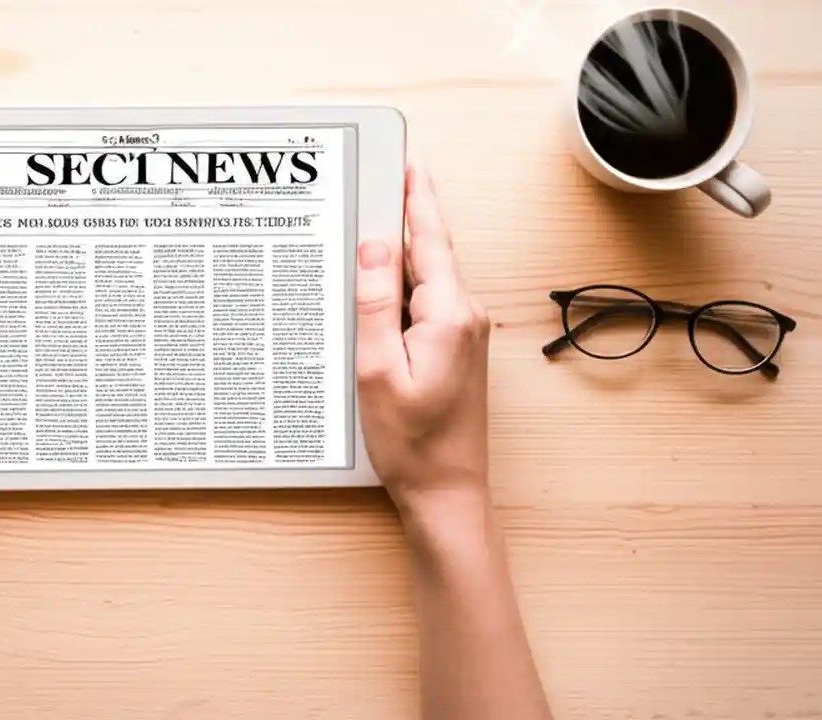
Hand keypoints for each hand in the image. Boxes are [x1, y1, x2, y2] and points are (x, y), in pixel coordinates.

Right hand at [355, 163, 490, 514]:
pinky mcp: (455, 349)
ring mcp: (464, 333)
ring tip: (354, 250)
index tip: (406, 160)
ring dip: (392, 263)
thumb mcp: (378, 370)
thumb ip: (375, 303)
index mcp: (450, 314)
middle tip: (365, 191)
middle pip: (427, 253)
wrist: (447, 493)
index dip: (415, 195)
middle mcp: (466, 316)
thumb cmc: (414, 444)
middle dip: (397, 221)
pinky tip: (369, 302)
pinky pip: (422, 306)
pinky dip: (395, 297)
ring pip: (422, 280)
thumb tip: (374, 246)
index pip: (429, 238)